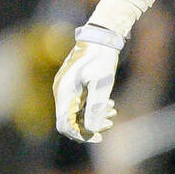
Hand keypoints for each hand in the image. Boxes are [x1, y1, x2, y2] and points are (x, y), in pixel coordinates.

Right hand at [53, 27, 121, 142]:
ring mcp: (66, 88)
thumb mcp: (102, 83)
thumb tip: (91, 129)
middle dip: (90, 126)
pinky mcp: (74, 85)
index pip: (64, 125)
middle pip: (70, 121)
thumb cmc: (101, 58)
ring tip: (113, 112)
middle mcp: (61, 92)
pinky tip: (110, 104)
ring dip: (94, 116)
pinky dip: (94, 107)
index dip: (81, 135)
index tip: (100, 137)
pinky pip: (80, 103)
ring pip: (76, 112)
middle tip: (110, 123)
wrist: (101, 36)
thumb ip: (96, 107)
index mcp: (64, 93)